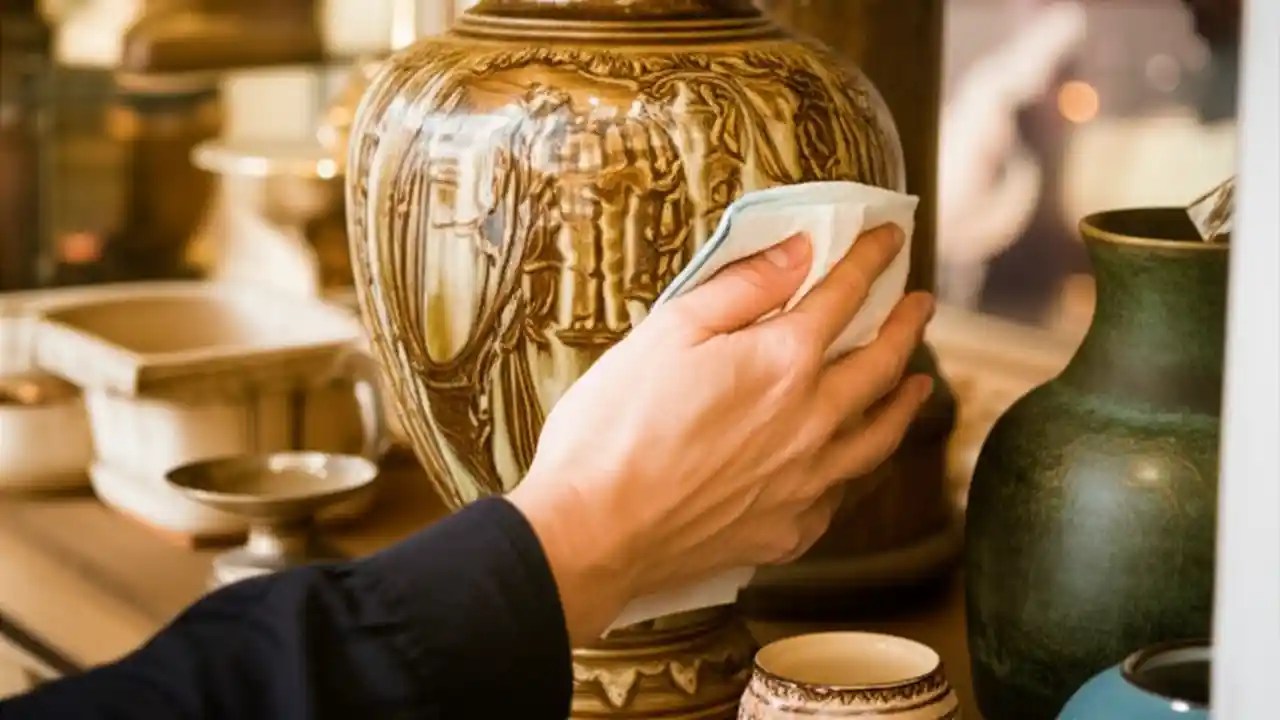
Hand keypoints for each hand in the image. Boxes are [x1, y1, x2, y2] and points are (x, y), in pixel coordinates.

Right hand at [507, 226, 934, 642]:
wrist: (594, 530)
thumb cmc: (615, 426)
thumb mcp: (669, 331)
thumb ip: (742, 288)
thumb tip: (799, 251)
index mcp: (782, 362)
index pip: (844, 296)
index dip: (871, 260)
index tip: (889, 238)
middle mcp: (811, 421)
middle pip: (881, 365)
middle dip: (906, 327)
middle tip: (921, 305)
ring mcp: (806, 482)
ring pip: (879, 436)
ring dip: (906, 402)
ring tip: (920, 383)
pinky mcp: (789, 530)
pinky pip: (844, 493)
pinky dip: (859, 468)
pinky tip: (855, 461)